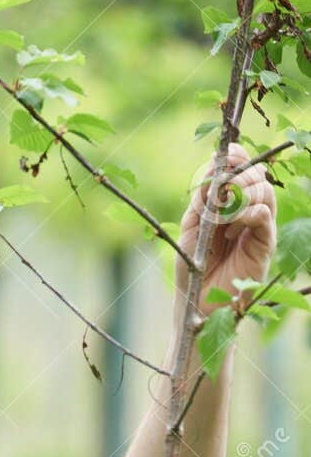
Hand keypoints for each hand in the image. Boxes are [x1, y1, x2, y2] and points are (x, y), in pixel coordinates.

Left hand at [174, 142, 277, 317]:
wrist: (196, 301)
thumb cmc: (192, 266)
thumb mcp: (192, 225)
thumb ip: (202, 198)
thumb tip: (212, 167)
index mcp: (232, 203)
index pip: (244, 169)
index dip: (237, 156)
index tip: (223, 155)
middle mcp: (249, 212)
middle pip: (257, 174)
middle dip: (238, 174)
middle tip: (219, 190)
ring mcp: (258, 227)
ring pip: (264, 191)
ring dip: (240, 193)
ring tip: (220, 214)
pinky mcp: (264, 244)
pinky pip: (264, 215)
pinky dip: (246, 213)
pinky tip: (230, 227)